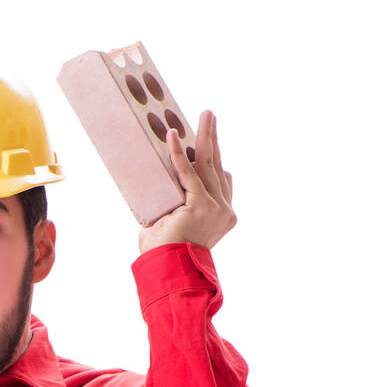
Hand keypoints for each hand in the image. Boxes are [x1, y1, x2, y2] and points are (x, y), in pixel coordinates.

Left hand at [137, 110, 234, 253]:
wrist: (167, 271)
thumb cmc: (165, 254)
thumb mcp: (176, 223)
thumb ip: (177, 204)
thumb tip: (162, 188)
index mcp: (222, 216)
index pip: (220, 181)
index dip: (214, 159)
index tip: (208, 140)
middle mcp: (223, 211)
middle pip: (217, 166)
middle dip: (213, 139)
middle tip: (209, 116)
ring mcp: (215, 208)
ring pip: (209, 164)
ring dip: (205, 136)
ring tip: (205, 115)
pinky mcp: (200, 205)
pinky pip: (188, 173)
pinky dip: (178, 153)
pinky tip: (172, 135)